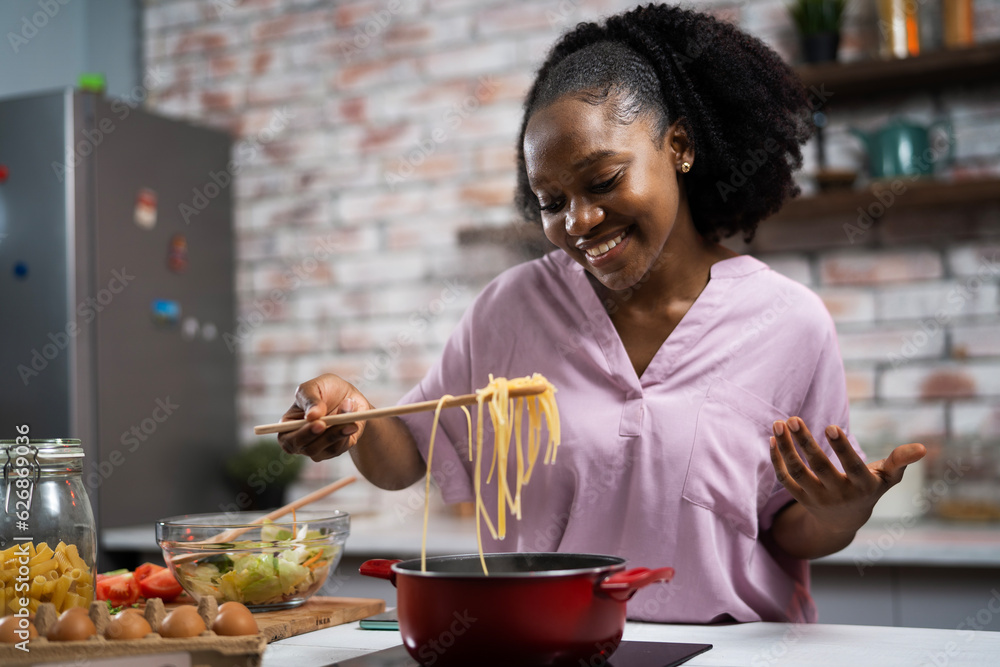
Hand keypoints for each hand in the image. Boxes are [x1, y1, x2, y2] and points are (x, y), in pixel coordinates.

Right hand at [277, 374, 372, 462]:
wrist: (348, 396)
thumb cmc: (325, 390)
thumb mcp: (314, 386)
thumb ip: (310, 400)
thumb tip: (311, 416)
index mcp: (288, 426)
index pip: (286, 439)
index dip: (301, 435)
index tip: (318, 423)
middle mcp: (301, 441)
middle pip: (308, 449)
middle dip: (324, 436)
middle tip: (337, 423)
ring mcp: (319, 448)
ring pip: (328, 449)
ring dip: (340, 429)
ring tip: (349, 406)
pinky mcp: (336, 449)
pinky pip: (341, 447)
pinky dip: (348, 432)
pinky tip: (352, 420)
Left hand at [770, 417, 926, 536]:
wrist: (844, 521)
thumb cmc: (869, 488)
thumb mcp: (887, 478)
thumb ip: (900, 461)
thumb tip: (922, 447)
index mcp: (863, 486)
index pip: (851, 467)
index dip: (841, 448)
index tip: (830, 426)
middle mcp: (840, 494)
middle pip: (819, 467)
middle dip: (805, 442)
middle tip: (794, 419)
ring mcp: (818, 498)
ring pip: (798, 472)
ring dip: (786, 448)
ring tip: (779, 424)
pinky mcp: (801, 498)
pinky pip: (785, 479)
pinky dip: (777, 460)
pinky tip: (773, 439)